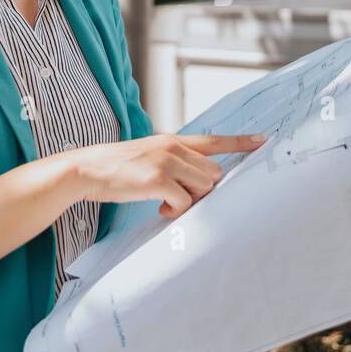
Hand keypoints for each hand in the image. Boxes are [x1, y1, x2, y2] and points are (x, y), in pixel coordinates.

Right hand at [65, 133, 265, 218]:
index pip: (214, 140)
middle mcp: (173, 147)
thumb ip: (174, 162)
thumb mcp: (149, 156)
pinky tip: (160, 210)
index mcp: (173, 140)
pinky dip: (175, 211)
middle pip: (213, 173)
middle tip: (178, 198)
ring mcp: (166, 162)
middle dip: (202, 190)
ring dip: (190, 201)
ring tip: (166, 203)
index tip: (262, 140)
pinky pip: (184, 202)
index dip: (240, 142)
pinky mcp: (157, 179)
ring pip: (204, 186)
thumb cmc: (118, 169)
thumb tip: (198, 183)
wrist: (87, 169)